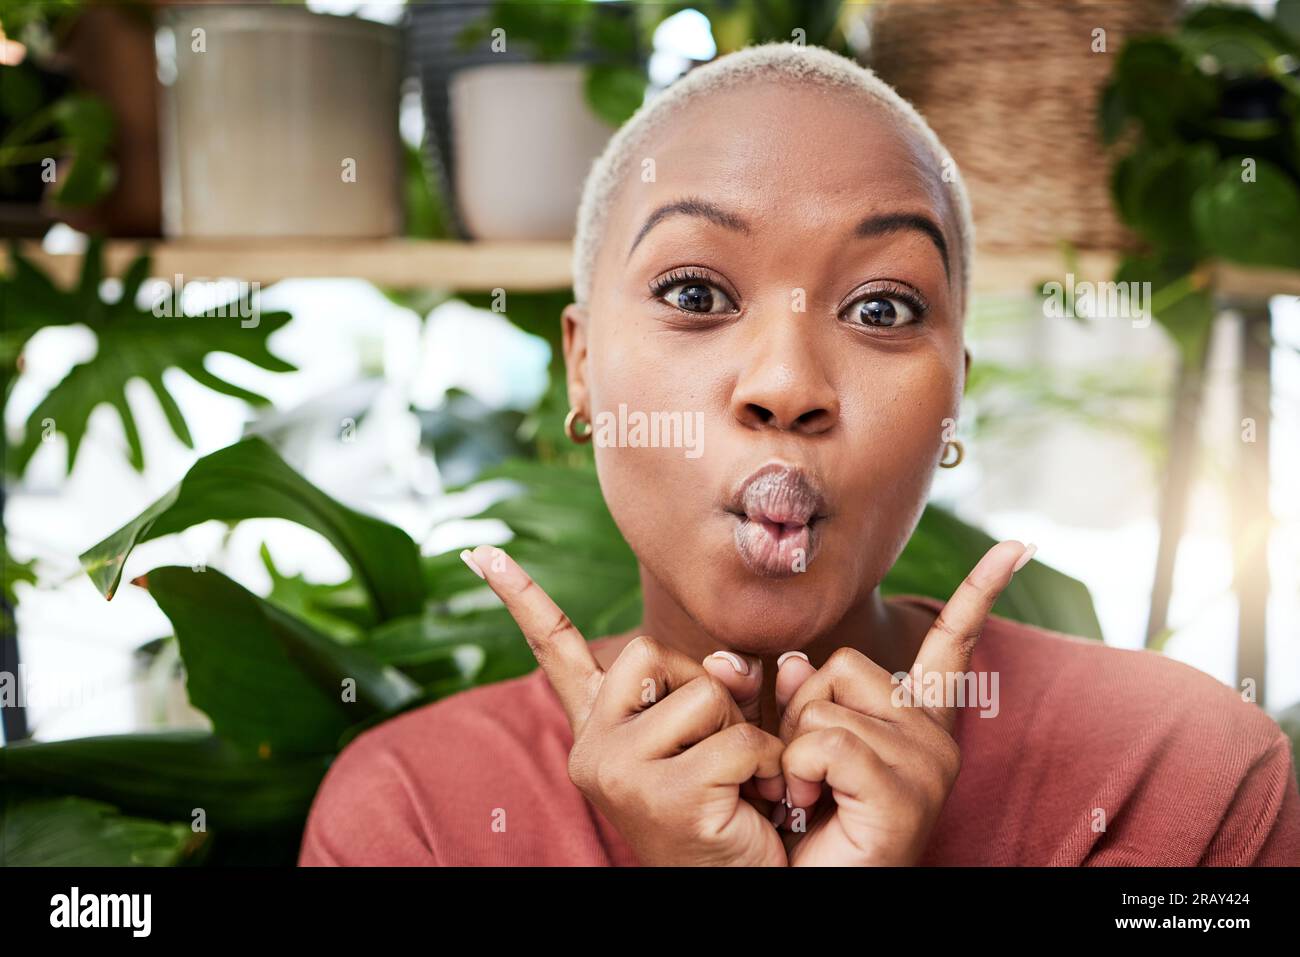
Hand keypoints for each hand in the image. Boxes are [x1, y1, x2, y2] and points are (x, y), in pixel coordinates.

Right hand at [464, 545, 787, 865]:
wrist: (738, 885)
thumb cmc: (728, 806)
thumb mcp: (715, 731)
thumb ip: (713, 685)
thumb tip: (730, 663)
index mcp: (597, 728)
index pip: (555, 649)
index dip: (522, 598)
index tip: (481, 552)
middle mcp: (592, 748)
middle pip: (650, 651)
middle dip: (701, 687)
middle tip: (716, 747)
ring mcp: (618, 773)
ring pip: (702, 693)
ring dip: (739, 727)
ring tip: (736, 776)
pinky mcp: (661, 797)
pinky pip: (737, 740)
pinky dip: (766, 763)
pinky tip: (757, 799)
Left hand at [773, 540, 1031, 865]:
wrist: (811, 893)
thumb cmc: (807, 827)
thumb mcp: (797, 748)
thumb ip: (800, 698)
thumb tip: (797, 659)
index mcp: (918, 725)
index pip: (950, 648)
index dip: (979, 594)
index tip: (1016, 547)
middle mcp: (933, 740)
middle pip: (841, 666)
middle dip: (799, 711)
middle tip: (806, 770)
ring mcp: (926, 766)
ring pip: (823, 702)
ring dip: (793, 746)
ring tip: (808, 793)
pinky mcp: (905, 793)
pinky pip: (824, 741)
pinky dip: (798, 770)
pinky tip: (811, 804)